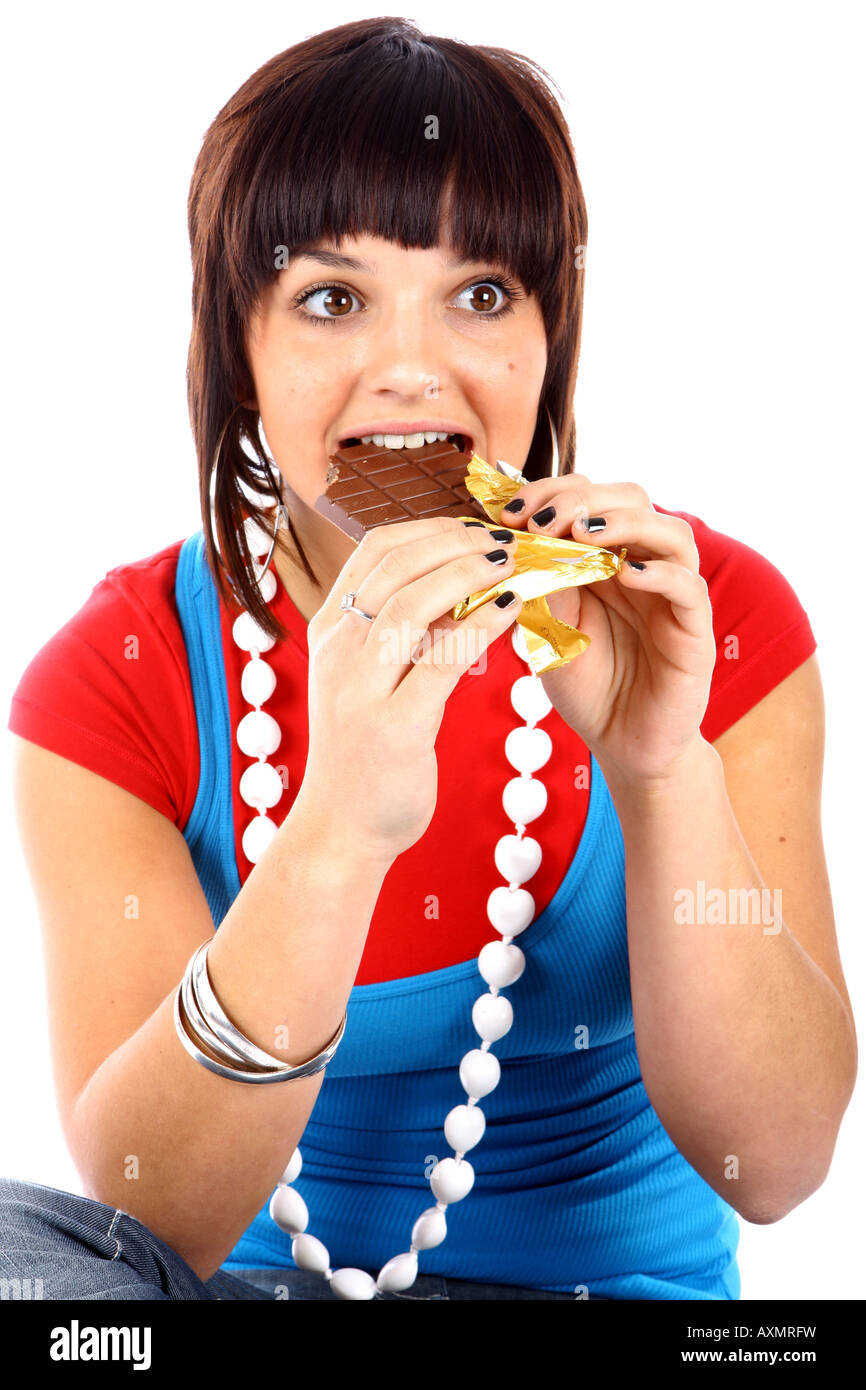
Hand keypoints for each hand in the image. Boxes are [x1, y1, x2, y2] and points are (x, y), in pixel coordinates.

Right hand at [300, 517, 522, 859]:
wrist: (342, 828)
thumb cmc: (366, 751)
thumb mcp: (375, 677)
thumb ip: (407, 633)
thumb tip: (461, 584)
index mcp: (331, 628)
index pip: (377, 549)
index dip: (432, 527)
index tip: (476, 528)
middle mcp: (339, 648)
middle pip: (397, 563)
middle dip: (458, 540)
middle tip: (506, 539)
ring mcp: (359, 687)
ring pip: (413, 602)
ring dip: (471, 571)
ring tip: (513, 562)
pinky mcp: (393, 725)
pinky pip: (442, 658)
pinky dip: (482, 624)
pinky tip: (512, 608)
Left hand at [500, 474, 715, 786]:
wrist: (622, 746)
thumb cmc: (588, 688)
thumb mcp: (549, 634)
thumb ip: (542, 588)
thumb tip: (518, 542)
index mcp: (606, 559)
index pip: (589, 499)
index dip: (550, 495)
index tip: (510, 513)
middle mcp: (643, 565)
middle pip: (630, 500)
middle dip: (581, 500)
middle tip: (540, 521)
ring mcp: (673, 594)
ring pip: (669, 532)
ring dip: (624, 522)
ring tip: (582, 533)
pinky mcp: (695, 630)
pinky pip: (689, 587)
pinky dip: (660, 573)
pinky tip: (625, 574)